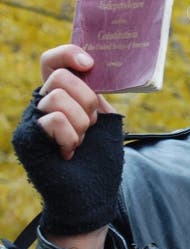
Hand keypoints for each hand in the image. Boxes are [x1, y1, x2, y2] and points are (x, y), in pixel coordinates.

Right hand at [12, 45, 124, 237]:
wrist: (93, 195)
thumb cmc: (99, 157)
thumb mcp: (104, 117)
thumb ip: (96, 92)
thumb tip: (92, 66)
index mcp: (62, 94)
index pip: (53, 60)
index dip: (69, 54)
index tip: (90, 65)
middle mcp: (43, 103)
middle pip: (59, 77)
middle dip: (86, 100)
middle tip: (90, 124)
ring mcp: (32, 120)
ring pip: (58, 97)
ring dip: (80, 123)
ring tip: (79, 141)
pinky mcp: (27, 138)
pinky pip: (52, 120)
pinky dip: (70, 136)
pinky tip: (69, 151)